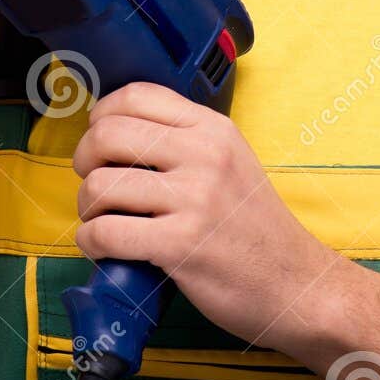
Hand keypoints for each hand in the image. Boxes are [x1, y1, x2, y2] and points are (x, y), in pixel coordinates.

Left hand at [71, 82, 339, 348]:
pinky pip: (106, 233)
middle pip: (107, 135)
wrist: (295, 284)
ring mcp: (194, 199)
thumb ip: (186, 141)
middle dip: (84, 161)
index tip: (98, 139)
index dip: (102, 116)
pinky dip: (91, 242)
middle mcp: (205, 155)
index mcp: (213, 129)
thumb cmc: (255, 229)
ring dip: (87, 207)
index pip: (136, 95)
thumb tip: (119, 130)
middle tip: (93, 183)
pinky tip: (103, 247)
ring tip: (102, 220)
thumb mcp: (232, 162)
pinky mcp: (181, 244)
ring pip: (101, 185)